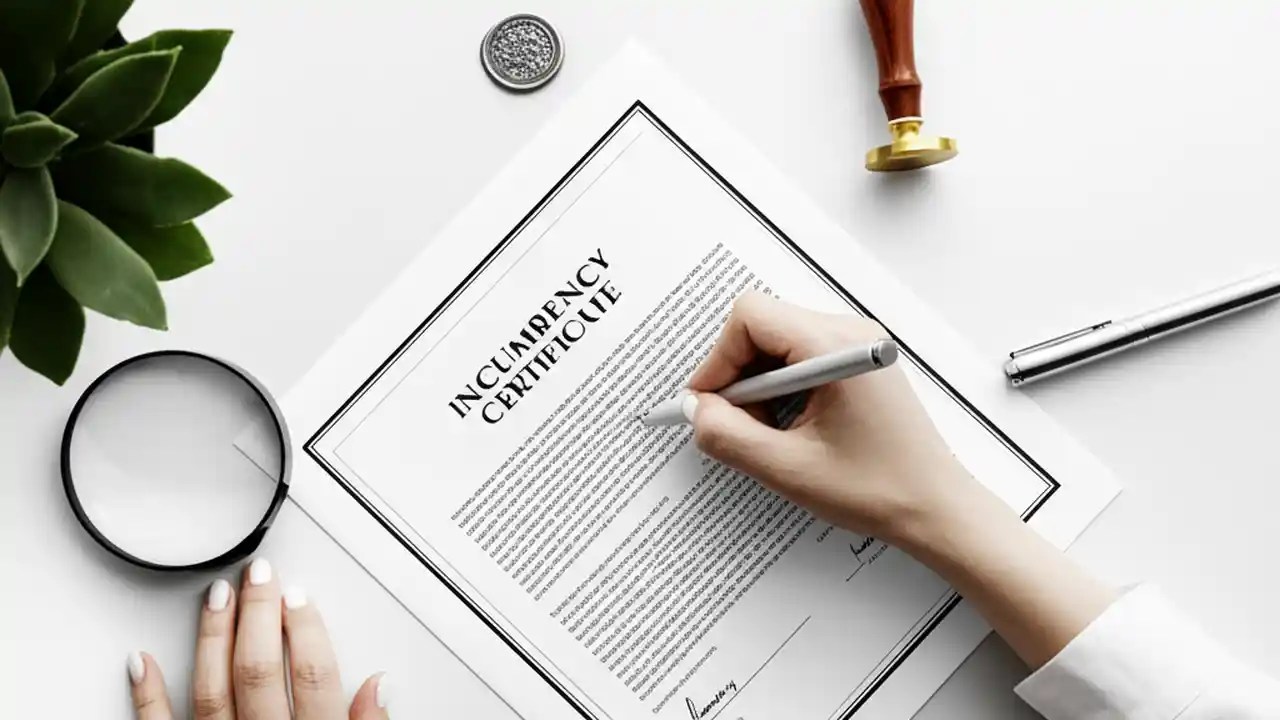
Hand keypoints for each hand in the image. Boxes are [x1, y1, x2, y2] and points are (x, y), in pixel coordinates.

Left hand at [127, 558, 387, 718]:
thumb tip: (381, 685)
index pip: (313, 676)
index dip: (307, 630)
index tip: (300, 597)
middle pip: (259, 671)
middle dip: (259, 615)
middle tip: (260, 575)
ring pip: (211, 690)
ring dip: (213, 638)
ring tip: (217, 596)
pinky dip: (148, 695)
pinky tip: (140, 661)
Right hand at [689, 293, 1115, 667]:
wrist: (935, 508)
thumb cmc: (881, 489)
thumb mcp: (788, 469)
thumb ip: (729, 436)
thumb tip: (697, 411)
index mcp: (835, 347)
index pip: (750, 317)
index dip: (718, 359)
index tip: (709, 402)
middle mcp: (850, 333)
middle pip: (762, 326)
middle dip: (738, 375)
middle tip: (740, 424)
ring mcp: (857, 345)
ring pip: (777, 343)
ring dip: (761, 385)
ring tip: (772, 433)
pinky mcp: (858, 363)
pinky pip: (800, 357)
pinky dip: (782, 389)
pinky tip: (792, 428)